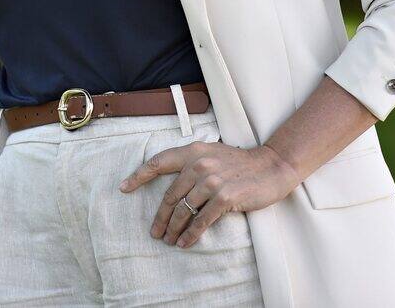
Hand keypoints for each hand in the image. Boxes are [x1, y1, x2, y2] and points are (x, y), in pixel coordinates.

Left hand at [118, 141, 299, 247]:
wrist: (271, 167)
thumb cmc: (239, 164)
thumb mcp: (211, 155)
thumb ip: (192, 164)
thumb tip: (172, 187)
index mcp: (193, 151)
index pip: (158, 162)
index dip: (138, 176)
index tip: (124, 188)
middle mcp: (199, 164)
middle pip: (170, 195)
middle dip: (160, 217)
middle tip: (155, 232)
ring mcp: (212, 181)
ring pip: (184, 210)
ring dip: (174, 229)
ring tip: (169, 240)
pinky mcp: (225, 197)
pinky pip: (201, 220)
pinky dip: (191, 234)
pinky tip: (185, 242)